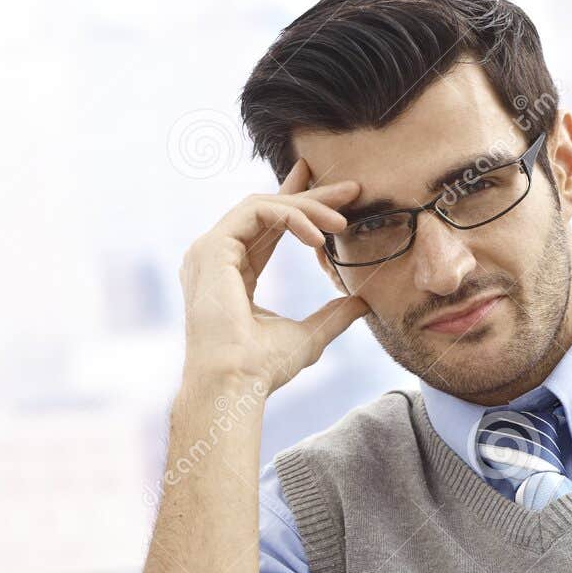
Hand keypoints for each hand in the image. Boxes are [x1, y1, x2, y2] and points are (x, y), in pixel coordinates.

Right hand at [179, 156, 368, 393]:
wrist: (236, 383)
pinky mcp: (212, 247)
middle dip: (311, 196)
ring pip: (262, 206)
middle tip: (352, 189)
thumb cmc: (262, 369)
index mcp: (232, 272)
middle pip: (267, 210)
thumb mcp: (309, 336)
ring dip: (306, 208)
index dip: (299, 205)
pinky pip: (255, 212)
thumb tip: (362, 302)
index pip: (268, 227)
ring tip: (341, 222)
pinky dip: (290, 217)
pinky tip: (318, 235)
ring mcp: (209, 250)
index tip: (334, 196)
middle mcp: (217, 257)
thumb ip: (333, 315)